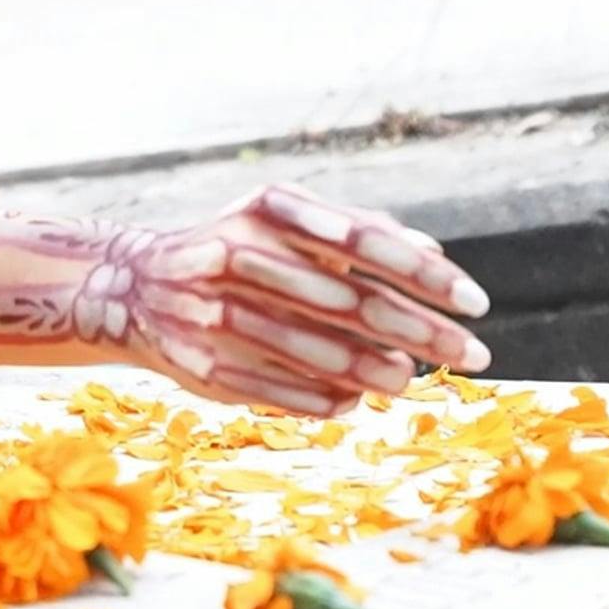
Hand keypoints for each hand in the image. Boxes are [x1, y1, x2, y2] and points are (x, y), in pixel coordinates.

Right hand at [113, 181, 490, 421]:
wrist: (132, 287)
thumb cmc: (232, 248)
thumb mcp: (283, 221)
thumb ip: (352, 230)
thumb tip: (430, 247)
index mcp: (269, 210)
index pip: (365, 242)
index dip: (424, 275)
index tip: (476, 303)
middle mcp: (240, 254)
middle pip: (351, 301)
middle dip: (420, 332)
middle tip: (472, 354)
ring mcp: (215, 312)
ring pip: (318, 350)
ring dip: (376, 372)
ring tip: (411, 380)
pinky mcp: (199, 364)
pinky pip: (277, 389)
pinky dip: (322, 397)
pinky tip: (355, 399)